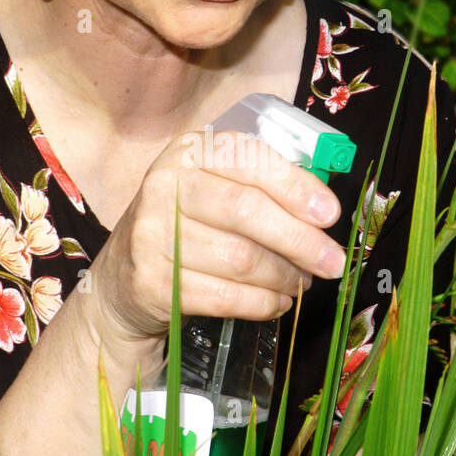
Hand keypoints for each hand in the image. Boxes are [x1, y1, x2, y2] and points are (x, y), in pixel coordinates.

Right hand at [87, 128, 346, 344]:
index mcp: (187, 152)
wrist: (123, 278)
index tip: (330, 214)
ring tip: (302, 283)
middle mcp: (164, 186)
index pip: (249, 160)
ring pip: (240, 259)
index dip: (295, 187)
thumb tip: (323, 214)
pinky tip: (277, 301)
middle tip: (333, 262)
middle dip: (300, 241)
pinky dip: (262, 303)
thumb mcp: (215, 188)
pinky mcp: (152, 283)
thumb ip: (262, 188)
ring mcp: (152, 236)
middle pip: (247, 211)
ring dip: (284, 277)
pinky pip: (225, 297)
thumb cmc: (187, 226)